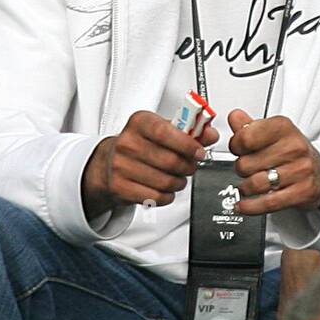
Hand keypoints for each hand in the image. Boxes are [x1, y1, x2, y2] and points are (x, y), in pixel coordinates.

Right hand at [81, 110, 218, 218]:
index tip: (199, 152)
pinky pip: (155, 197)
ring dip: (180, 182)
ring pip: (165, 181)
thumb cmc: (141, 143)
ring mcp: (120, 166)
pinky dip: (168, 195)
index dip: (187, 144)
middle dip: (188, 166)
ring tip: (179, 177)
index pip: (164, 132)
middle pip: (169, 161)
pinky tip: (166, 188)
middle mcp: (127, 143)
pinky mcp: (119, 188)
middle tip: (191, 166)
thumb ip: (190, 131)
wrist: (109, 161)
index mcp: (140, 122)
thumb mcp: (164, 129)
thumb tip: (210, 135)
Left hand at [227, 110, 319, 213]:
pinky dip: (251, 206)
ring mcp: (300, 169)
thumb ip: (248, 126)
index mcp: (283, 127)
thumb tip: (234, 117)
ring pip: (255, 184)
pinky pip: (269, 203)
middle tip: (247, 168)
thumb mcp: (271, 133)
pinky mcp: (303, 191)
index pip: (246, 137)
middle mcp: (294, 147)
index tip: (238, 149)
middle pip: (246, 164)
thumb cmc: (291, 151)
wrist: (319, 170)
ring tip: (248, 185)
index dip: (235, 146)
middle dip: (241, 169)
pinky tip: (243, 205)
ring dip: (246, 188)